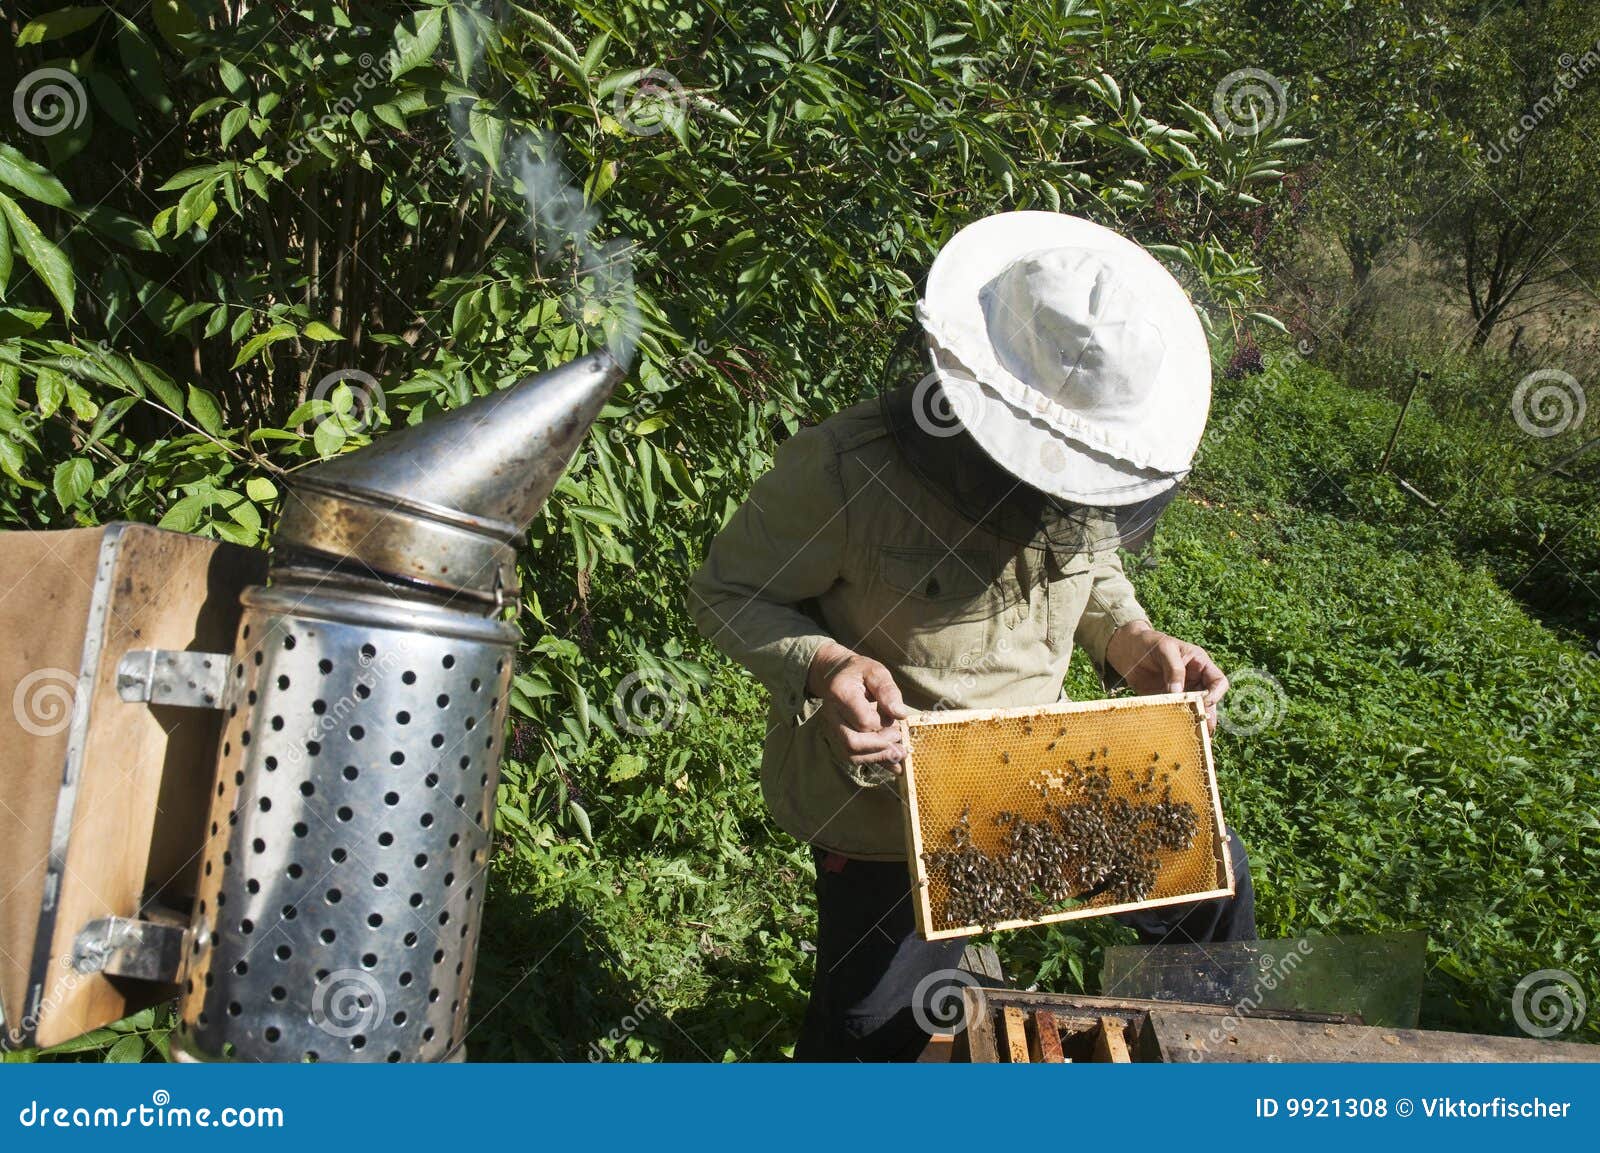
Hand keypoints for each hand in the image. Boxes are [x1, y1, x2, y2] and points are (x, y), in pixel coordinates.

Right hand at [806, 641, 909, 769]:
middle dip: (880, 747)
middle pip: (853, 742)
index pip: (863, 721)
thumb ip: (888, 690)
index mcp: (841, 693)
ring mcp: (831, 728)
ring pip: (850, 754)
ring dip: (877, 757)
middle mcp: (831, 714)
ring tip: (899, 753)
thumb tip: (900, 714)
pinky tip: (892, 764)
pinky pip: (851, 756)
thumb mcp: (876, 671)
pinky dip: (873, 762)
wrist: (834, 674)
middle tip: (900, 740)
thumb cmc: (858, 671)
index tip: (896, 719)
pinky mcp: (836, 737)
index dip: (883, 724)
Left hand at [1104, 620, 1228, 731]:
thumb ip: (1174, 669)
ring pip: (1193, 711)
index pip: (1218, 682)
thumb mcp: (1164, 649)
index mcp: (1200, 665)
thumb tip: (1178, 693)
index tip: (1206, 702)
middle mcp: (1194, 681)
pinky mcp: (1166, 701)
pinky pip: (1174, 713)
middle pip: (1208, 702)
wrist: (1128, 649)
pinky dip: (1174, 722)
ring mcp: (1181, 693)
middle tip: (1202, 730)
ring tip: (1190, 735)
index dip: (1216, 693)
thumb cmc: (1149, 643)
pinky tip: (1172, 730)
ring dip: (1192, 722)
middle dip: (1206, 715)